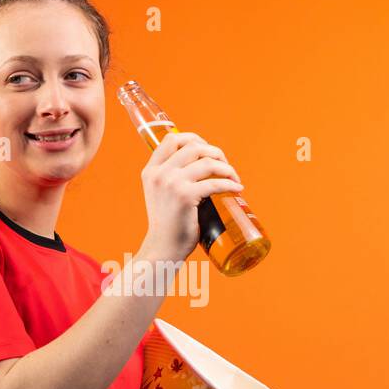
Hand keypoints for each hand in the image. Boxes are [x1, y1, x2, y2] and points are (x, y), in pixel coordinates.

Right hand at [138, 132, 244, 264]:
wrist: (163, 249)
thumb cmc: (168, 224)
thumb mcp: (161, 194)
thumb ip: (171, 178)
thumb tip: (200, 164)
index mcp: (151, 170)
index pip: (172, 139)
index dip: (194, 139)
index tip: (208, 151)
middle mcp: (159, 173)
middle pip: (194, 147)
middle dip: (216, 153)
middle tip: (226, 167)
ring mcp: (171, 183)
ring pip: (207, 162)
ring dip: (227, 168)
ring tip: (234, 179)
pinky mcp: (185, 196)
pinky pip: (215, 183)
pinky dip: (230, 184)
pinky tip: (237, 189)